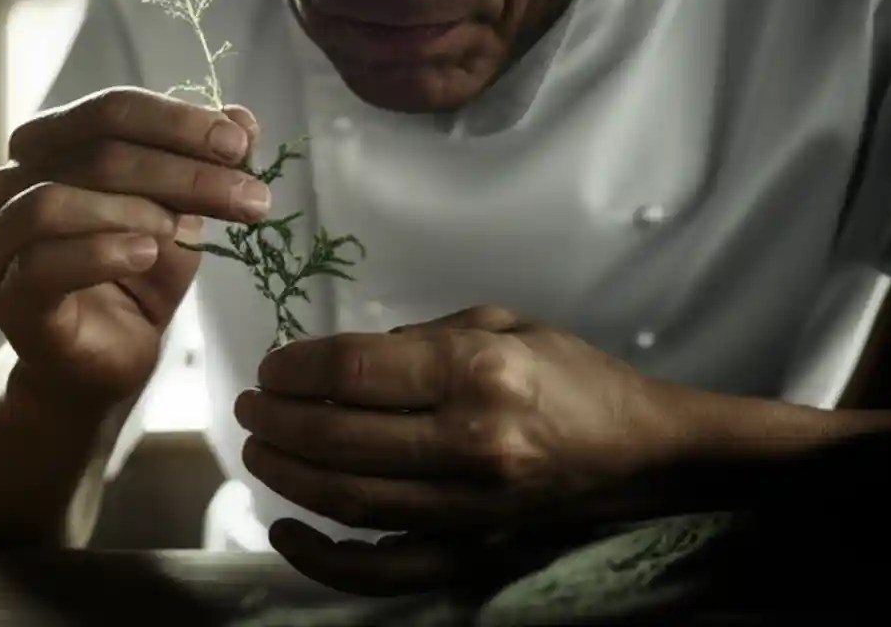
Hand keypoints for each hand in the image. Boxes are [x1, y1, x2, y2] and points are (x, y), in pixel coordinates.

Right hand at [0, 87, 271, 414]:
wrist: (108, 362)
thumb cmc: (136, 275)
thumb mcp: (181, 211)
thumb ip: (204, 164)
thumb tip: (242, 117)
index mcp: (48, 146)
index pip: (111, 111)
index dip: (178, 122)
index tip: (241, 144)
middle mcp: (11, 184)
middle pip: (95, 151)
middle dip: (182, 169)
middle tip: (249, 195)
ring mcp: (0, 241)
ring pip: (55, 200)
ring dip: (134, 208)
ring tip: (183, 230)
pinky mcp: (9, 298)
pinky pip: (43, 263)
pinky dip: (101, 252)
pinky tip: (146, 255)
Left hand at [237, 305, 688, 593]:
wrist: (641, 454)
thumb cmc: (574, 377)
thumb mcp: (505, 322)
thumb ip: (424, 335)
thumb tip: (350, 358)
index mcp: (478, 372)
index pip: (355, 370)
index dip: (295, 368)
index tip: (270, 367)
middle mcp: (469, 441)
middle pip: (338, 435)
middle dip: (277, 419)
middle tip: (249, 406)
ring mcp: (468, 507)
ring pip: (347, 498)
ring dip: (287, 474)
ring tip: (257, 449)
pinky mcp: (469, 551)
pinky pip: (382, 569)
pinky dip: (324, 559)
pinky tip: (285, 531)